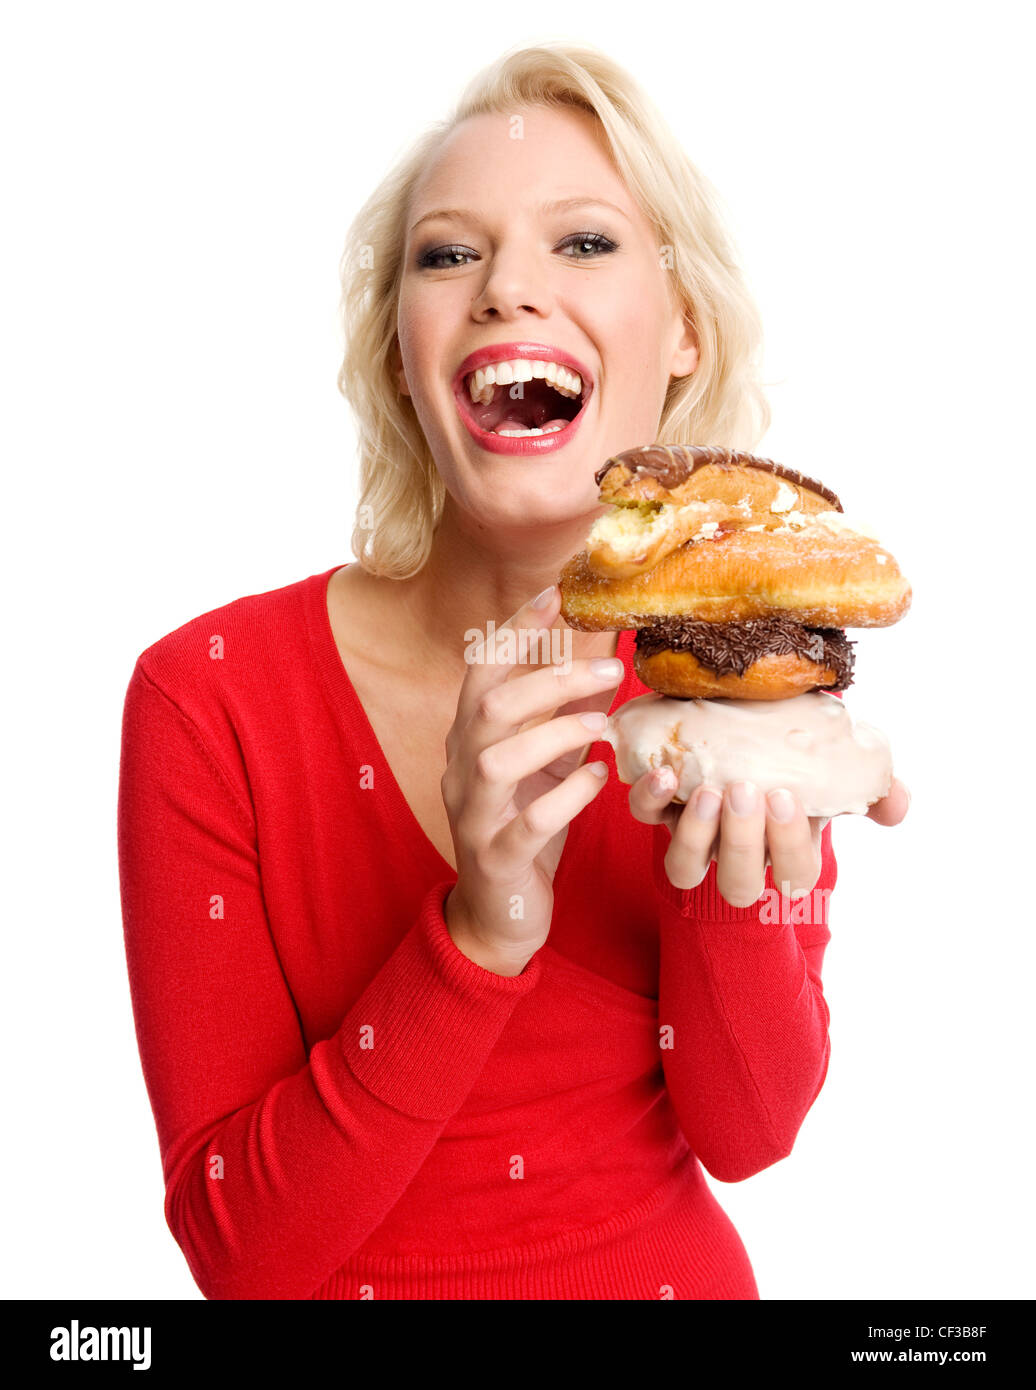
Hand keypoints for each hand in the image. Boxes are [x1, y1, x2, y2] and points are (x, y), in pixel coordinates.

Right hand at [441, 584, 622, 972]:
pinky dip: (566, 798)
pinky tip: (599, 781)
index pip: (481, 672)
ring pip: (498, 761)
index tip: (553, 594)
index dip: (514, 632)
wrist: (497, 917)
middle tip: (611, 669)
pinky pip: (526, 824)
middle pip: (490, 707)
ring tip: (604, 727)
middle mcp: (461, 771)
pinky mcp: (496, 859)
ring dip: (557, 734)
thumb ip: (561, 723)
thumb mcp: (544, 769)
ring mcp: (473, 816)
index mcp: (469, 741)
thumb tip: (601, 671)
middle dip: (550, 679)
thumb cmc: (522, 830)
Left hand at [629, 769, 910, 908]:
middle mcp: (738, 852)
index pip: (793, 874)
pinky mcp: (658, 806)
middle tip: (745, 791)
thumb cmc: (798, 750)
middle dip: (741, 843)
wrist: (747, 716)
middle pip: (736, 884)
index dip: (788, 845)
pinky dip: (647, 799)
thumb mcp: (840, 764)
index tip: (786, 797)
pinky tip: (663, 773)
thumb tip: (896, 807)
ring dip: (693, 835)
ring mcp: (696, 834)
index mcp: (786, 850)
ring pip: (684, 868)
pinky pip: (643, 817)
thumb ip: (875, 787)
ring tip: (705, 790)